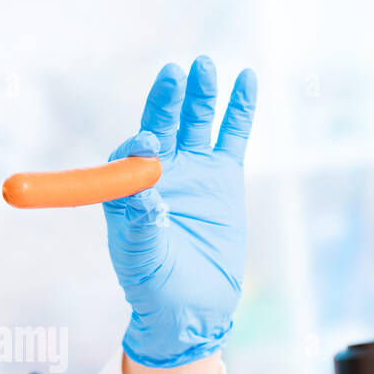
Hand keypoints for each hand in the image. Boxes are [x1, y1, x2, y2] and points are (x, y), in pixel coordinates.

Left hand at [103, 56, 256, 367]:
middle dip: (167, 100)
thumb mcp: (142, 260)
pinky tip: (247, 80)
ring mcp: (192, 170)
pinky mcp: (223, 176)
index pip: (129, 154)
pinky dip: (239, 109)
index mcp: (127, 190)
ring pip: (196, 123)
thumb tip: (146, 192)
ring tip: (206, 66)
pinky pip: (232, 136)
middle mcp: (156, 172)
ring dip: (200, 95)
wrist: (191, 307)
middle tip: (175, 72)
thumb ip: (141, 225)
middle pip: (162, 125)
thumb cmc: (154, 286)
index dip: (139, 144)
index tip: (151, 142)